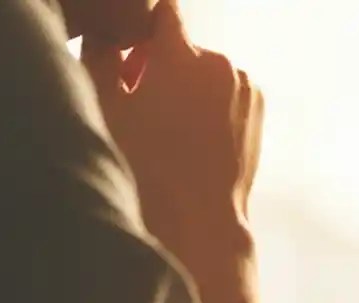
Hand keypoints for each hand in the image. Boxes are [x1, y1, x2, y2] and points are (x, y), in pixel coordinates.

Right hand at [82, 0, 263, 300]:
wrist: (198, 225)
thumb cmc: (145, 170)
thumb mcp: (104, 107)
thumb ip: (100, 54)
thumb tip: (107, 34)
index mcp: (183, 54)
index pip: (162, 12)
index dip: (139, 27)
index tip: (125, 49)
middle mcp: (222, 64)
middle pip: (182, 48)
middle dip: (158, 65)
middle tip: (134, 103)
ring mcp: (246, 90)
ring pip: (206, 73)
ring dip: (185, 87)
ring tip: (162, 129)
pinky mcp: (258, 114)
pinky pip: (226, 96)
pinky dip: (208, 107)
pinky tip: (189, 141)